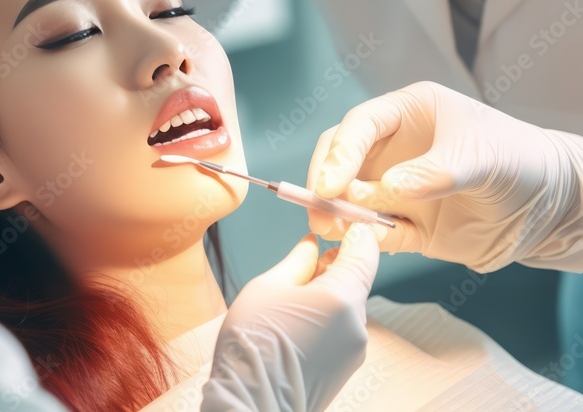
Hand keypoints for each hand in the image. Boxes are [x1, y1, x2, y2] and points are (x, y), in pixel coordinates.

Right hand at [201, 225, 378, 411]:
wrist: (252, 401)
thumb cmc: (254, 343)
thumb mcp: (267, 287)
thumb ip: (297, 262)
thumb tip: (312, 246)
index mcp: (342, 297)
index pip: (364, 253)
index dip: (356, 233)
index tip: (343, 223)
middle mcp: (357, 323)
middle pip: (354, 281)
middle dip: (332, 267)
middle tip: (303, 262)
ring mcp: (355, 349)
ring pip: (346, 307)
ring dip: (325, 295)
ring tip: (288, 302)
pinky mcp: (346, 368)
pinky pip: (341, 330)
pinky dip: (324, 319)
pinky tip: (294, 325)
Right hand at [307, 81, 582, 272]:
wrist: (555, 209)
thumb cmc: (522, 160)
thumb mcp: (480, 156)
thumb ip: (433, 171)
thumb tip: (386, 189)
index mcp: (407, 114)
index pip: (359, 126)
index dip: (340, 152)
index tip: (331, 182)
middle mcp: (393, 150)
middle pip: (341, 160)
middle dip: (326, 183)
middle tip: (321, 207)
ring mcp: (397, 189)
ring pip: (349, 199)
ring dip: (336, 214)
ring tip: (333, 229)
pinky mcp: (407, 226)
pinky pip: (374, 233)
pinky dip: (363, 240)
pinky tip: (360, 244)